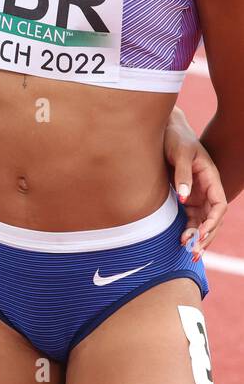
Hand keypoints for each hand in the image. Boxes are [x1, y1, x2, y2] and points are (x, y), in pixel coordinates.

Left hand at [164, 107, 226, 260]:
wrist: (165, 131)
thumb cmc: (175, 139)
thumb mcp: (180, 154)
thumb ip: (183, 175)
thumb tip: (184, 198)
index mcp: (211, 179)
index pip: (219, 205)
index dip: (213, 221)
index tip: (201, 233)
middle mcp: (207, 189)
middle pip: (212, 218)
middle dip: (206, 236)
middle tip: (195, 251)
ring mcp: (197, 195)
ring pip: (202, 221)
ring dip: (198, 236)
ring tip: (189, 251)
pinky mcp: (185, 198)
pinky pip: (190, 218)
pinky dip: (188, 230)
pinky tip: (181, 241)